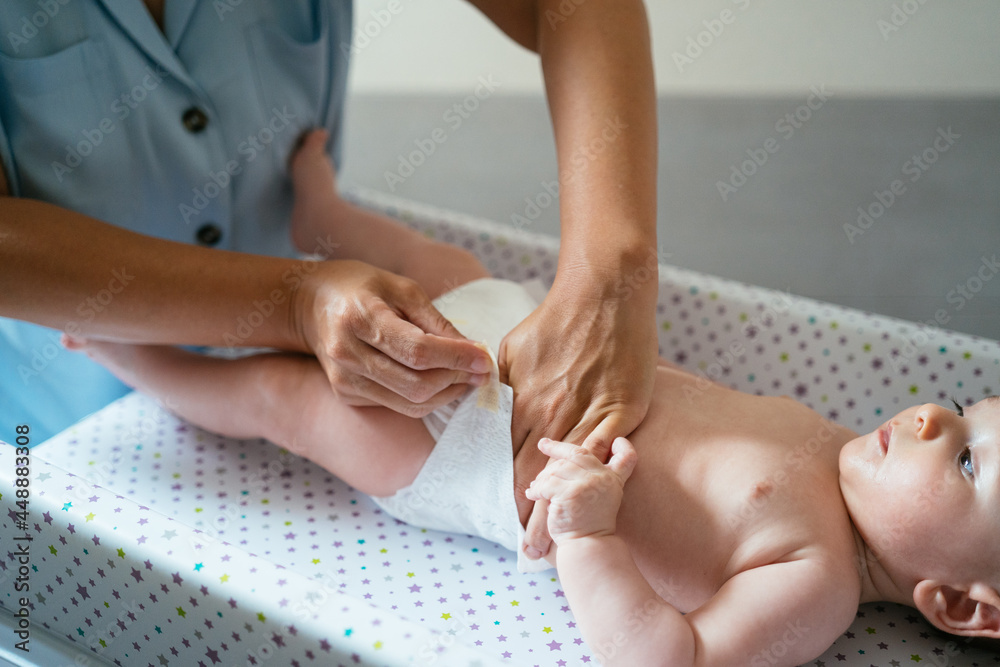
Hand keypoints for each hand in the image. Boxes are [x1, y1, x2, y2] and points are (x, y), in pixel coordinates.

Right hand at [293, 259, 491, 416]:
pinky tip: (437, 380)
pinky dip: (424, 397)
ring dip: (445, 393)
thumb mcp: (401, 288)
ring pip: (409, 403)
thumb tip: (472, 350)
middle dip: (455, 379)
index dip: (456, 358)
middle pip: (416, 384)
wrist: (308, 304)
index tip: (484, 358)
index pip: (418, 350)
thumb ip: (435, 321)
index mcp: (361, 318)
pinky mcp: (346, 394)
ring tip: (463, 377)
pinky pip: (396, 405)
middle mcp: (347, 354)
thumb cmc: (359, 287)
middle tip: (478, 369)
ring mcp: (344, 380)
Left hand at [499, 279, 656, 556]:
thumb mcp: (512, 351)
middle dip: (531, 516)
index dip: (510, 495)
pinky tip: (594, 506)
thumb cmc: (556, 319)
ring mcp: (586, 413)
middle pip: (535, 476)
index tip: (508, 524)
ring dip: (559, 510)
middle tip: (530, 552)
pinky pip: (605, 453)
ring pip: (568, 474)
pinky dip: (597, 480)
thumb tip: (487, 411)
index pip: (510, 461)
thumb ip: (499, 387)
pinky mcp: (620, 410)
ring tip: (554, 545)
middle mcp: (550, 413)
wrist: (603, 293)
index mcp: (522, 402)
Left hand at [525, 437, 636, 544]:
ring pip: (558, 468)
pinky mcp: (571, 493)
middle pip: (579, 453)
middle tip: (543, 444)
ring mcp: (588, 484)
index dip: (624, 448)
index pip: (627, 458)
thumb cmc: (589, 525)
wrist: (588, 547)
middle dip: (558, 447)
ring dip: (542, 478)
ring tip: (535, 487)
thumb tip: (565, 460)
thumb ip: (594, 480)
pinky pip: (547, 483)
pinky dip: (537, 489)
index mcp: (613, 480)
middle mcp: (603, 479)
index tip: (617, 440)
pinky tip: (532, 495)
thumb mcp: (601, 499)